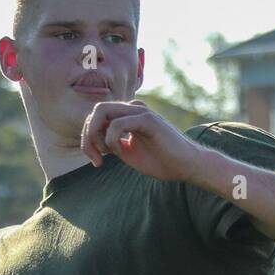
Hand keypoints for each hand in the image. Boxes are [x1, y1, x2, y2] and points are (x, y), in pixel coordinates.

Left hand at [80, 100, 203, 180]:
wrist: (185, 166)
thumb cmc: (160, 160)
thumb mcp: (127, 151)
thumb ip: (110, 142)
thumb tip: (92, 140)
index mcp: (128, 115)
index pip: (97, 117)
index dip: (89, 138)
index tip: (96, 161)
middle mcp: (132, 108)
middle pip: (96, 111)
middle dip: (88, 136)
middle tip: (96, 159)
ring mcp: (140, 111)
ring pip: (102, 111)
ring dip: (96, 136)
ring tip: (106, 155)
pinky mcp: (147, 119)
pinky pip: (117, 123)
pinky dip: (111, 139)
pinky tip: (119, 151)